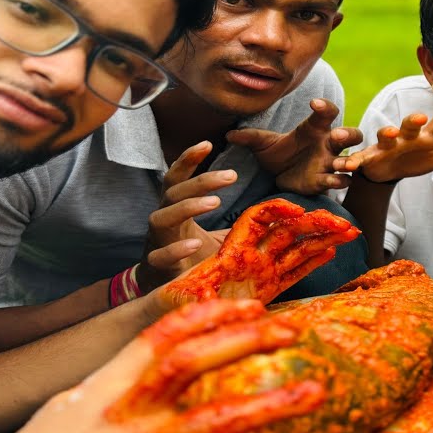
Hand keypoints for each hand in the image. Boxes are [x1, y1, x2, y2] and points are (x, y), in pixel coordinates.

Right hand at [0, 300, 324, 432]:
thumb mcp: (70, 409)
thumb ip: (117, 385)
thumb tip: (163, 357)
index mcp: (103, 391)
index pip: (160, 337)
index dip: (207, 313)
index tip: (247, 300)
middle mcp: (120, 419)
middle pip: (190, 365)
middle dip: (243, 340)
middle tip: (290, 325)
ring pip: (211, 423)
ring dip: (268, 405)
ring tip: (314, 391)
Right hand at [138, 142, 233, 293]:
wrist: (167, 290)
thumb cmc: (196, 257)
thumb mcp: (222, 237)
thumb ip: (243, 224)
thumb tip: (277, 214)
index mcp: (176, 208)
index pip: (178, 178)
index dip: (189, 159)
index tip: (207, 143)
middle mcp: (163, 220)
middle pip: (174, 192)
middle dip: (201, 181)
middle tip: (231, 176)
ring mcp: (156, 242)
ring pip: (161, 217)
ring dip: (187, 207)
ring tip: (215, 202)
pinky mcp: (155, 266)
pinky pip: (160, 255)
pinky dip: (177, 249)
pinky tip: (196, 243)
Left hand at [157, 198, 360, 309]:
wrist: (172, 317)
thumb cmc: (175, 304)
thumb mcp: (184, 297)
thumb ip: (200, 296)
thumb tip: (216, 300)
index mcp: (231, 253)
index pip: (256, 220)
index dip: (277, 210)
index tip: (297, 211)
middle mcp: (250, 257)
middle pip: (287, 231)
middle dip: (316, 223)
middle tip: (343, 222)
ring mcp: (260, 272)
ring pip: (297, 249)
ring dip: (323, 239)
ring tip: (350, 233)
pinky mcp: (266, 289)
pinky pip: (293, 272)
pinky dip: (313, 262)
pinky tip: (332, 253)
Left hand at [227, 98, 361, 193]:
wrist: (279, 177)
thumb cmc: (277, 154)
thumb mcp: (261, 144)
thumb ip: (248, 137)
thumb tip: (229, 134)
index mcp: (314, 129)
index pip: (327, 113)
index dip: (324, 106)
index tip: (314, 103)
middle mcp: (327, 144)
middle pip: (350, 134)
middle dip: (348, 134)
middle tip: (339, 136)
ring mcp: (329, 163)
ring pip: (350, 159)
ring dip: (349, 161)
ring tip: (342, 164)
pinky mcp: (325, 181)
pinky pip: (339, 181)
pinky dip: (339, 181)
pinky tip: (333, 181)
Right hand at [335, 104, 432, 183]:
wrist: (387, 172)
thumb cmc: (417, 159)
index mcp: (425, 137)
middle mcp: (406, 137)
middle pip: (410, 126)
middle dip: (413, 121)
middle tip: (420, 116)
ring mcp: (386, 146)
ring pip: (385, 137)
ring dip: (386, 133)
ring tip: (389, 133)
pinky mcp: (369, 159)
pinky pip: (360, 160)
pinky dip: (353, 162)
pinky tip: (348, 167)